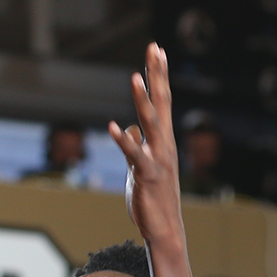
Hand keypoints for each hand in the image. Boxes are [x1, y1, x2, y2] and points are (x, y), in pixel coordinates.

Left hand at [109, 44, 184, 242]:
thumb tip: (127, 128)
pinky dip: (123, 140)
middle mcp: (164, 144)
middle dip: (157, 75)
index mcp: (163, 139)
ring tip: (134, 77)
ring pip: (151, 123)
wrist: (164, 228)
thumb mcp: (142, 164)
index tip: (157, 49)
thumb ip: (137, 143)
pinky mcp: (147, 175)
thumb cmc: (153, 196)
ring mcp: (158, 158)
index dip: (159, 74)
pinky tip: (112, 126)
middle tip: (154, 48)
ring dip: (142, 100)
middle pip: (162, 102)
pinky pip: (134, 154)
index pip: (163, 100)